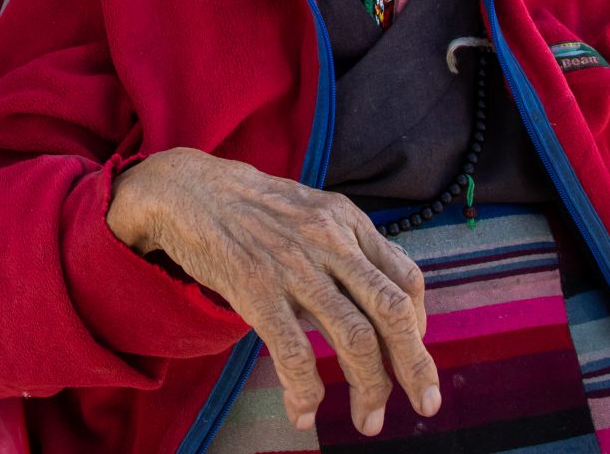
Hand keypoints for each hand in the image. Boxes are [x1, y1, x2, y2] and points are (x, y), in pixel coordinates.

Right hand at [107, 148, 438, 436]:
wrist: (185, 189)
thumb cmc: (249, 205)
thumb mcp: (309, 210)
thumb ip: (345, 245)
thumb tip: (377, 295)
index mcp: (345, 221)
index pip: (405, 278)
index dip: (419, 325)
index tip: (413, 355)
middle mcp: (328, 241)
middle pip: (392, 311)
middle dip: (414, 366)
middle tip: (423, 403)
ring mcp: (292, 265)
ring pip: (353, 337)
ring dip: (369, 388)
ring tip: (368, 420)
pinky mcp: (254, 287)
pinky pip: (294, 350)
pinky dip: (306, 389)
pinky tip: (304, 410)